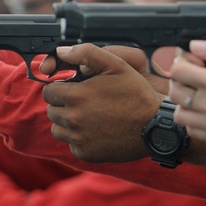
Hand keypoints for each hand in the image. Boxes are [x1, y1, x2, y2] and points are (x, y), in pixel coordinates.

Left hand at [42, 44, 164, 161]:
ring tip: (90, 118)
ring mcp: (79, 138)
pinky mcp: (86, 153)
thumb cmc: (138, 94)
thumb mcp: (117, 65)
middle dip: (64, 105)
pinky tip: (97, 132)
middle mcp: (73, 118)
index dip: (62, 89)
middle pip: (52, 110)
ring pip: (58, 129)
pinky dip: (80, 139)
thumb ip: (86, 53)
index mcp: (76, 96)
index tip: (76, 90)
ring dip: (68, 123)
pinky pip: (72, 145)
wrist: (156, 126)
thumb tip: (61, 52)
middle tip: (86, 104)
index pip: (49, 91)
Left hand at [168, 40, 205, 146]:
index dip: (183, 61)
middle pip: (175, 91)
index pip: (178, 70)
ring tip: (199, 94)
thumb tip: (196, 45)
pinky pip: (192, 130)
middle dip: (181, 79)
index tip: (194, 60)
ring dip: (184, 102)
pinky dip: (194, 120)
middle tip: (196, 75)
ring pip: (179, 113)